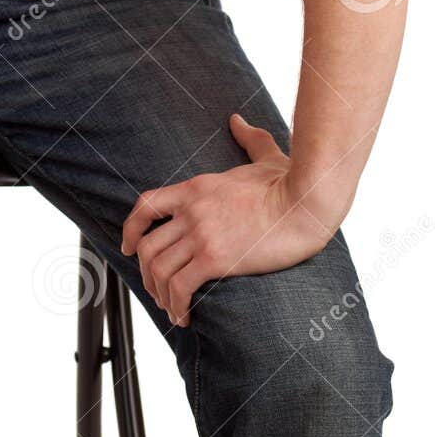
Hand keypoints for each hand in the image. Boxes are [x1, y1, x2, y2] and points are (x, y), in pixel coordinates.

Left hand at [120, 113, 339, 327]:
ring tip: (172, 309)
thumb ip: (247, 138)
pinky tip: (185, 316)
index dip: (131, 228)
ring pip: (159, 269)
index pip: (146, 205)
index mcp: (196, 188)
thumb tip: (237, 119)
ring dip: (160, 294)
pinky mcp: (216, 259)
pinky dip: (176, 305)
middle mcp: (191, 211)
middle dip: (146, 272)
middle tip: (156, 289)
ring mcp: (201, 234)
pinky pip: (181, 287)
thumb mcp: (264, 154)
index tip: (129, 245)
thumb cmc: (292, 182)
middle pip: (148, 244)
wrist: (307, 202)